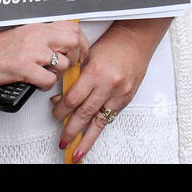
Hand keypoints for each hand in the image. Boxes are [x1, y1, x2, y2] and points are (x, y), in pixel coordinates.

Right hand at [0, 21, 88, 89]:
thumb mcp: (20, 36)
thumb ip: (39, 39)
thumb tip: (60, 46)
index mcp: (36, 26)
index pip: (71, 27)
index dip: (80, 41)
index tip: (79, 52)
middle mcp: (35, 36)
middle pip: (73, 41)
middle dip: (75, 56)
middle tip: (66, 64)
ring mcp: (29, 51)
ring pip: (62, 64)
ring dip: (57, 74)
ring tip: (44, 74)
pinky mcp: (22, 67)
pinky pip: (48, 80)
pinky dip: (44, 85)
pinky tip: (34, 81)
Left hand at [51, 25, 157, 161]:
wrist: (135, 40)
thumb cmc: (112, 44)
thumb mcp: (87, 57)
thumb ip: (76, 78)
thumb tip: (62, 98)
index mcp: (95, 72)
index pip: (73, 99)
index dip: (61, 110)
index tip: (56, 114)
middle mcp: (108, 85)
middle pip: (84, 114)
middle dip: (71, 131)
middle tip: (62, 141)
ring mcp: (119, 93)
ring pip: (99, 122)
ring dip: (86, 139)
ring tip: (78, 151)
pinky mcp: (127, 98)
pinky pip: (110, 117)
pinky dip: (100, 127)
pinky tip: (93, 135)